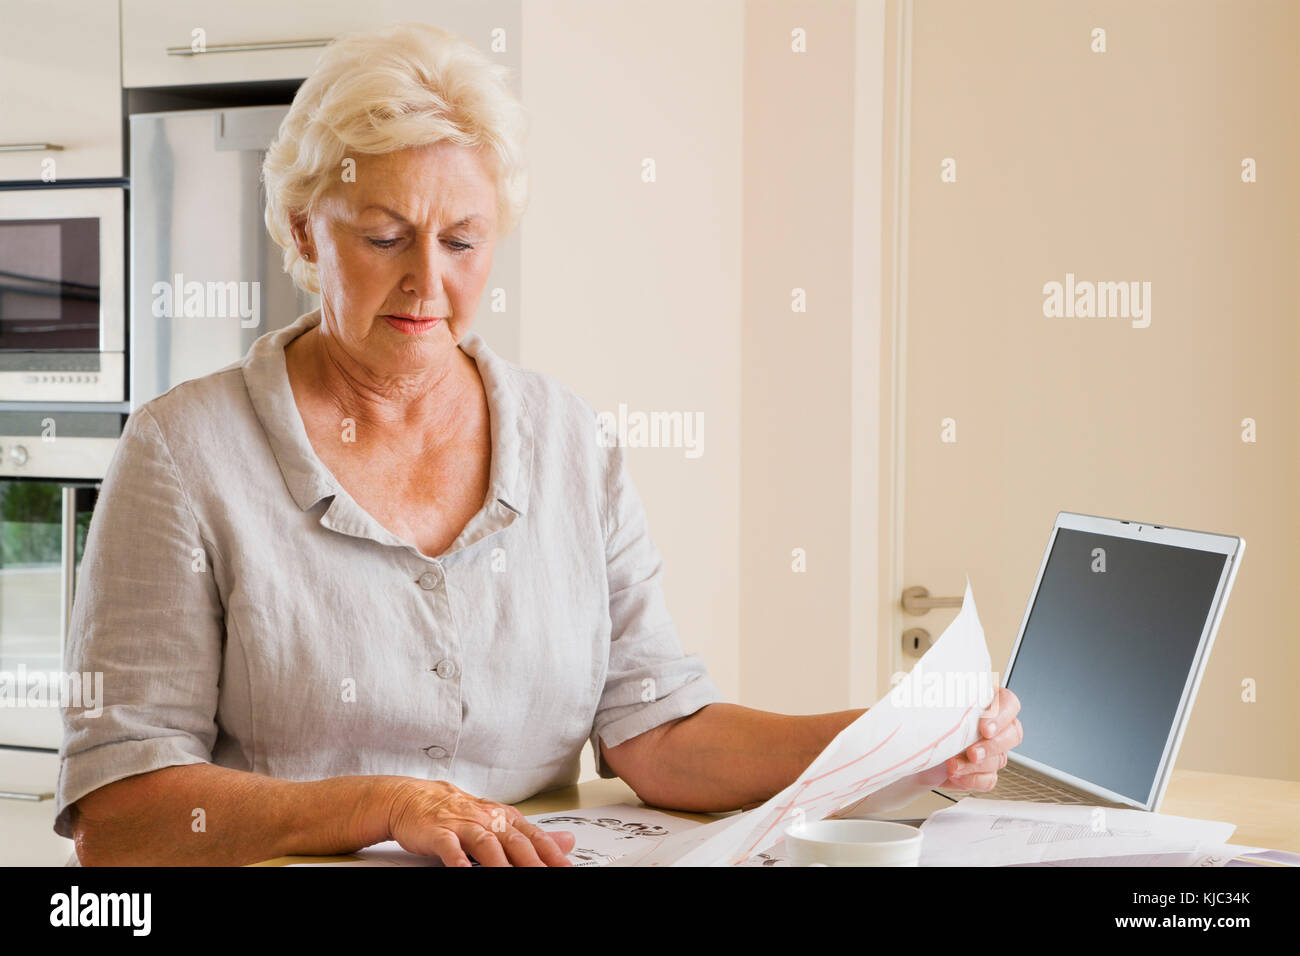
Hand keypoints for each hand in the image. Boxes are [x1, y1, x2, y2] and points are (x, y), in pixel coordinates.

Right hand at [386, 779, 576, 865]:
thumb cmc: (459, 813)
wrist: (416, 798)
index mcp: (505, 818)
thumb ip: (532, 835)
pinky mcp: (439, 832)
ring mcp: (463, 825)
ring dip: (500, 864)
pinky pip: (450, 846)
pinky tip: (463, 871)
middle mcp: (488, 820)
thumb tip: (567, 842)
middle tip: (546, 876)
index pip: (535, 837)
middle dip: (533, 862)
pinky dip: (457, 859)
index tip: (567, 868)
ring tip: (510, 879)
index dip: (553, 854)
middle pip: (516, 842)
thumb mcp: (499, 821)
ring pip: (486, 845)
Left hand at [933, 687, 1022, 791]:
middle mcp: (995, 726)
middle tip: (972, 753)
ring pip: (1000, 759)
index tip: (984, 729)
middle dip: (992, 746)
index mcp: (987, 701)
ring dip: (975, 766)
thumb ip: (941, 696)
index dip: (1001, 717)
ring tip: (952, 765)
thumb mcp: (931, 702)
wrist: (916, 749)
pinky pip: (989, 780)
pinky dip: (972, 780)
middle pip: (1013, 734)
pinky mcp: (984, 771)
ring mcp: (993, 750)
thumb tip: (933, 692)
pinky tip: (956, 775)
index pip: (1009, 703)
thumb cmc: (926, 720)